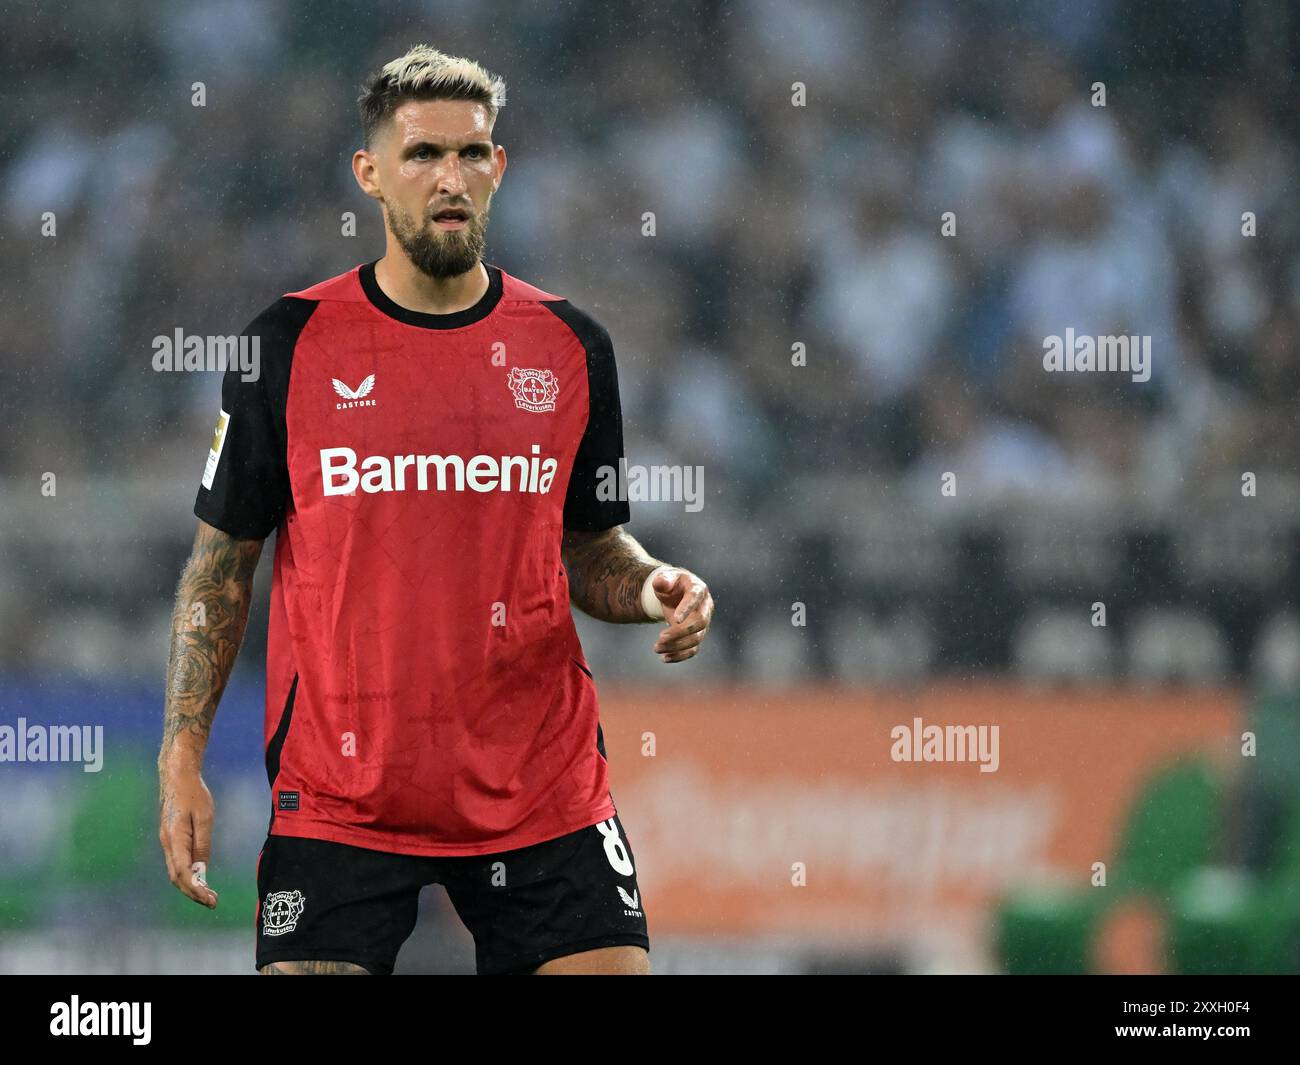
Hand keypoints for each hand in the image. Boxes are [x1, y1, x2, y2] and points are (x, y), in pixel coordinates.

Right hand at [159, 767, 218, 907]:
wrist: (176, 776)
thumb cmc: (193, 793)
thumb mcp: (205, 817)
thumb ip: (203, 844)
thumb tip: (202, 869)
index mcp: (174, 839)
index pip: (183, 873)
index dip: (196, 889)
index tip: (210, 899)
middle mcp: (167, 843)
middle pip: (177, 877)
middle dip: (193, 893)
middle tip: (212, 902)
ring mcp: (166, 841)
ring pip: (176, 872)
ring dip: (190, 886)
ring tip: (208, 895)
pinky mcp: (170, 838)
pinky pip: (177, 863)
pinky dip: (188, 875)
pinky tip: (200, 878)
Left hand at [650, 568, 713, 662]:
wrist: (676, 593)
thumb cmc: (671, 584)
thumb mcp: (666, 578)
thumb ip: (663, 580)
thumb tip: (661, 583)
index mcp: (698, 589)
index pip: (695, 599)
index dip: (687, 609)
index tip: (675, 619)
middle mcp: (705, 607)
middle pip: (700, 622)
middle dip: (680, 632)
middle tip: (660, 637)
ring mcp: (703, 623)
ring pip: (696, 639)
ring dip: (677, 646)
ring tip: (657, 648)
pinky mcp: (697, 635)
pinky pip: (693, 649)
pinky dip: (680, 656)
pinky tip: (665, 658)